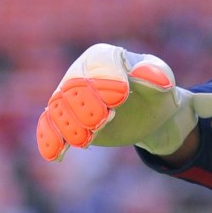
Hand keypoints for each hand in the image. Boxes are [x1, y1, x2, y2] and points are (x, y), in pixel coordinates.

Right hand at [36, 43, 197, 161]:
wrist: (147, 116)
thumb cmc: (155, 92)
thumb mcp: (162, 81)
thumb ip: (156, 74)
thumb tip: (143, 72)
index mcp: (103, 58)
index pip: (97, 63)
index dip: (106, 80)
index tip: (122, 97)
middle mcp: (81, 74)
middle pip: (72, 86)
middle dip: (86, 105)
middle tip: (105, 119)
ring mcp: (69, 98)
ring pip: (58, 108)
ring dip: (69, 125)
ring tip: (87, 140)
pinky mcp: (66, 120)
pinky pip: (49, 126)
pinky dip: (50, 139)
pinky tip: (56, 154)